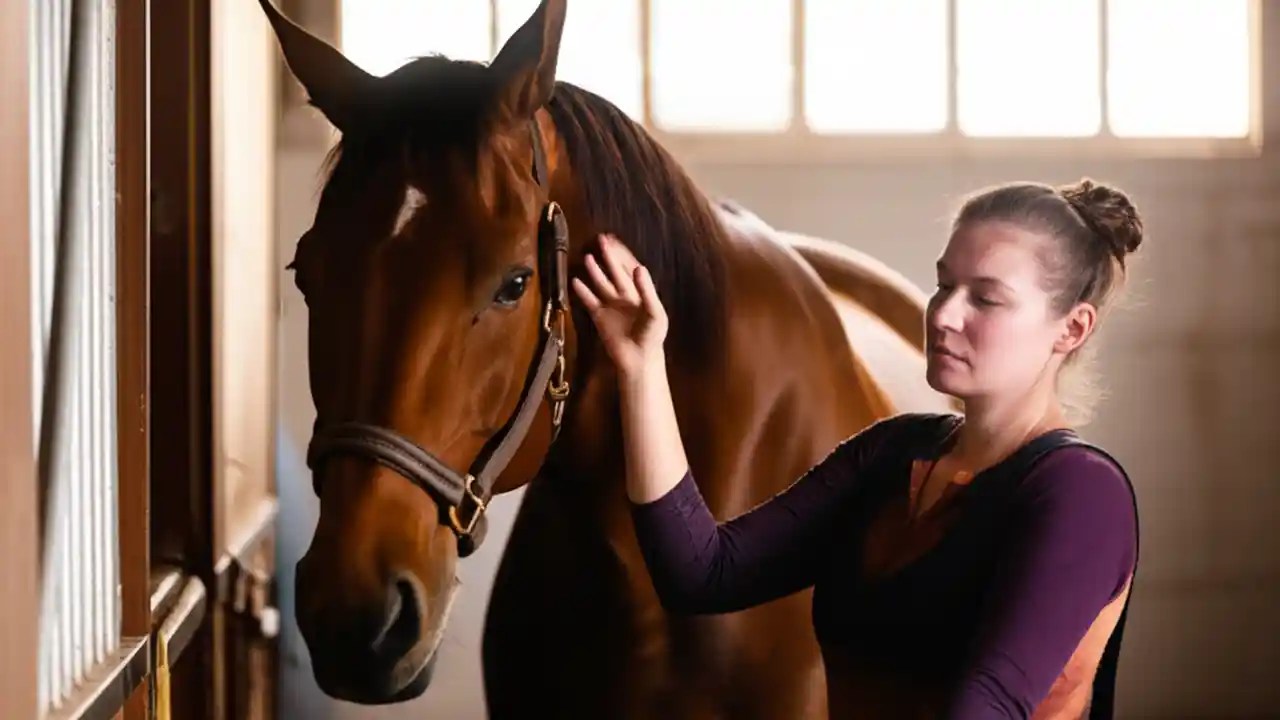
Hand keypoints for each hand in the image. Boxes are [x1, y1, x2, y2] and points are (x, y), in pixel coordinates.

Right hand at [571, 233, 668, 378]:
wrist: (639, 359)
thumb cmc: (651, 336)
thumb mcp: (655, 312)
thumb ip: (647, 290)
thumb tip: (638, 267)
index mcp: (640, 293)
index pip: (630, 268)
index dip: (623, 254)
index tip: (615, 240)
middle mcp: (625, 296)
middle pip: (614, 271)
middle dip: (608, 256)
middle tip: (600, 239)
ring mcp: (611, 306)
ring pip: (601, 284)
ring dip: (594, 271)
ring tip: (586, 257)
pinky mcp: (599, 317)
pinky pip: (589, 301)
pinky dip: (582, 292)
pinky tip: (575, 281)